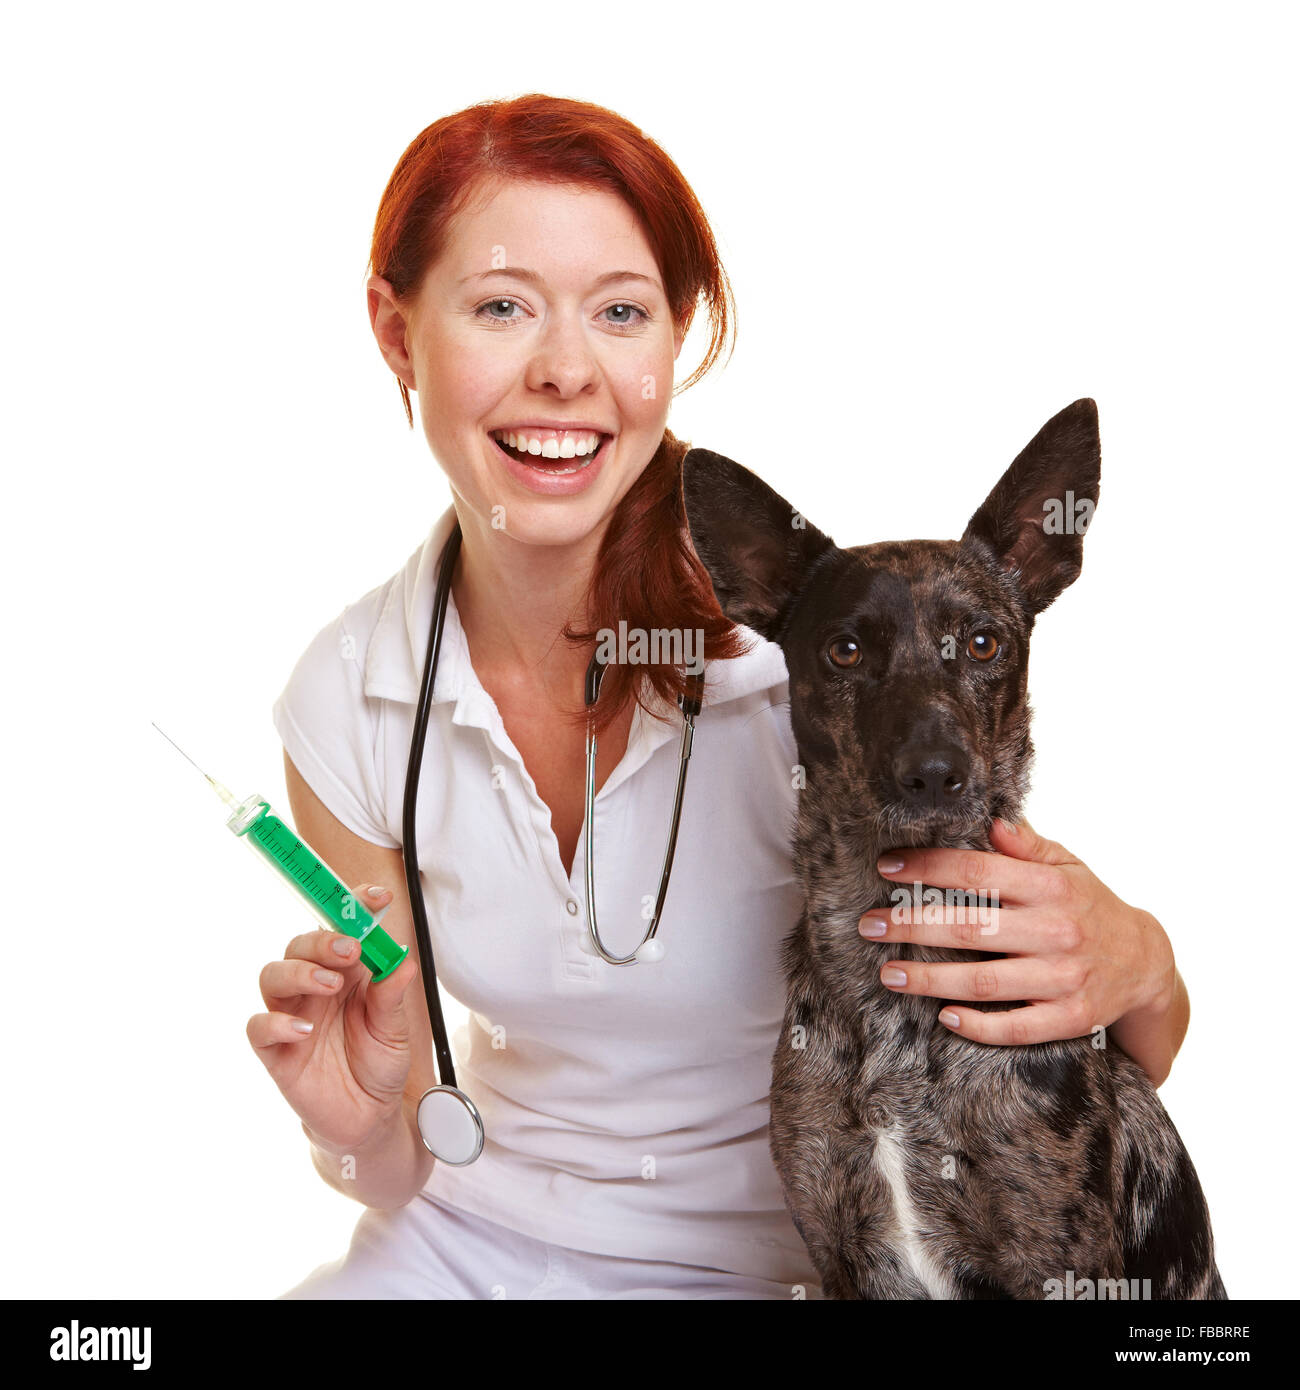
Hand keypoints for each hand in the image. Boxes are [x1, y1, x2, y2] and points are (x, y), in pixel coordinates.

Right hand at [246, 884, 420, 1153]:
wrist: (368, 1117)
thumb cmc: (378, 1063)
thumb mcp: (394, 1030)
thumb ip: (392, 995)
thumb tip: (403, 960)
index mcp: (346, 973)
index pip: (342, 930)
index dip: (354, 907)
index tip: (379, 898)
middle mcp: (314, 987)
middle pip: (301, 945)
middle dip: (323, 940)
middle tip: (350, 950)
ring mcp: (292, 1015)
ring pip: (273, 975)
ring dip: (299, 972)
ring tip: (329, 984)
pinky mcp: (275, 1051)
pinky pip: (259, 1026)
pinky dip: (277, 1022)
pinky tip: (304, 1030)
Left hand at [860, 817, 1178, 1061]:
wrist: (1148, 962)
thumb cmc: (1090, 906)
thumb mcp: (1068, 865)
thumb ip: (1027, 845)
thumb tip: (991, 821)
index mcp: (1050, 887)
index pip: (977, 870)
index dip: (928, 867)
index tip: (887, 867)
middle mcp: (1056, 931)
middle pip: (970, 927)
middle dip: (912, 925)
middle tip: (869, 925)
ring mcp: (1064, 978)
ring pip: (985, 981)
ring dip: (931, 979)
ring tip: (889, 974)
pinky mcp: (1071, 1018)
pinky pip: (1018, 1027)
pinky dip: (979, 1025)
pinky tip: (944, 1017)